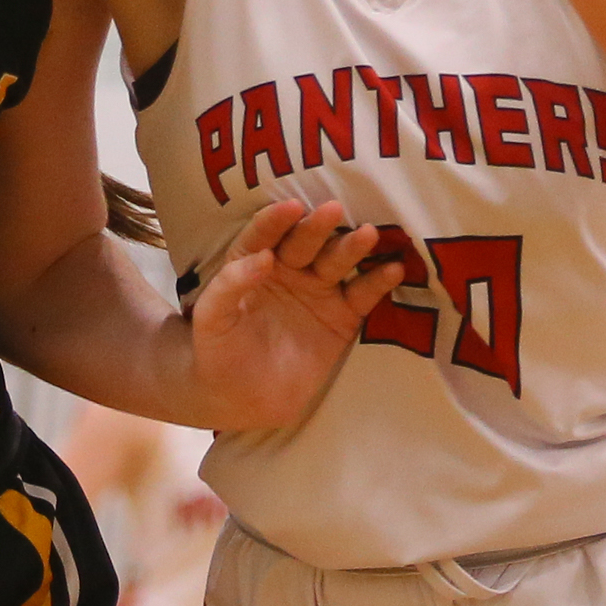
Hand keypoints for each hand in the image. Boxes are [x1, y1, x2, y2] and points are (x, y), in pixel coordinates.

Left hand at [186, 199, 400, 430]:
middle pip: (305, 241)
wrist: (242, 398)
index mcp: (254, 261)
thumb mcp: (212, 318)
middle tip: (333, 209)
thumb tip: (263, 257)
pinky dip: (379, 281)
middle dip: (318, 226)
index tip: (290, 208)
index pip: (265, 234)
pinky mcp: (343, 316)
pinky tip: (393, 269)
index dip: (276, 220)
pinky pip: (363, 294)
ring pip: (337, 260)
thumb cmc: (218, 349)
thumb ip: (230, 286)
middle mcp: (290, 268)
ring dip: (352, 246)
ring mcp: (319, 290)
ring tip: (368, 233)